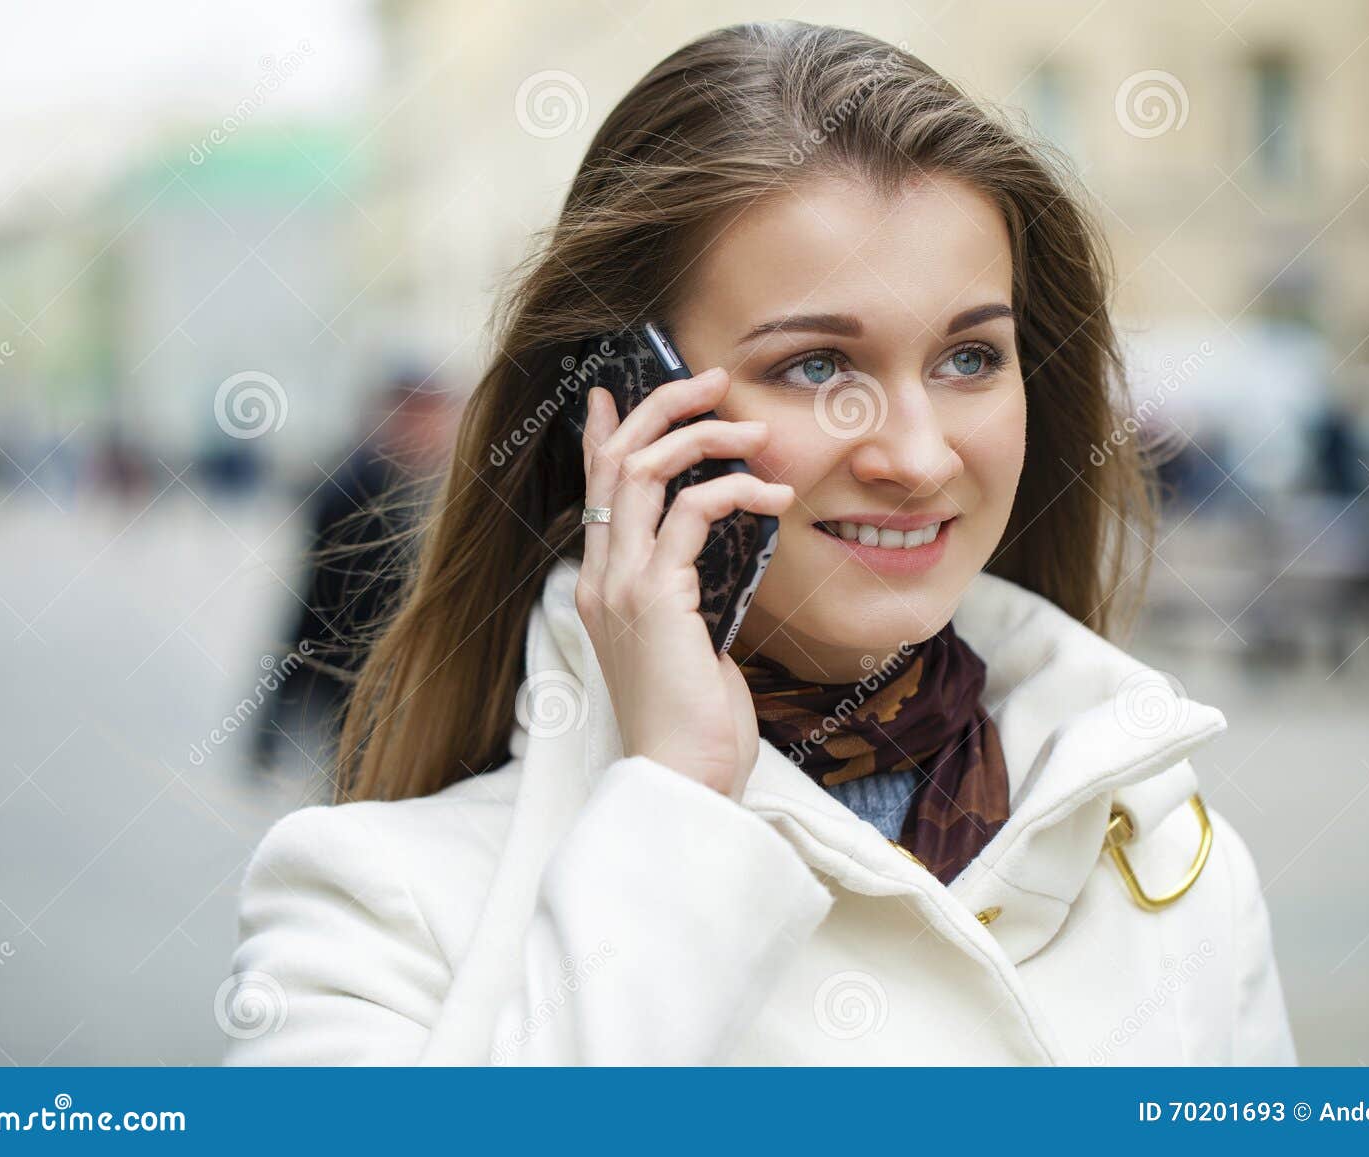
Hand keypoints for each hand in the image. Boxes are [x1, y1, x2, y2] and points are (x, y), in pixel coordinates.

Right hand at [576, 367, 794, 800]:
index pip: (595, 490)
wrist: (682, 780)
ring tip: (755, 431)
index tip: (614, 390)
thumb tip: (708, 566)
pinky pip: (692, 514)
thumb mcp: (688, 645)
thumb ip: (686, 598)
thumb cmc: (695, 723)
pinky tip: (773, 495)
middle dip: (661, 408)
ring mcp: (622, 586)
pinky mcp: (656, 598)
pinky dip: (734, 491)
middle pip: (615, 461)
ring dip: (703, 437)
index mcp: (602, 587)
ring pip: (644, 473)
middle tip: (711, 379)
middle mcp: (601, 578)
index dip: (603, 432)